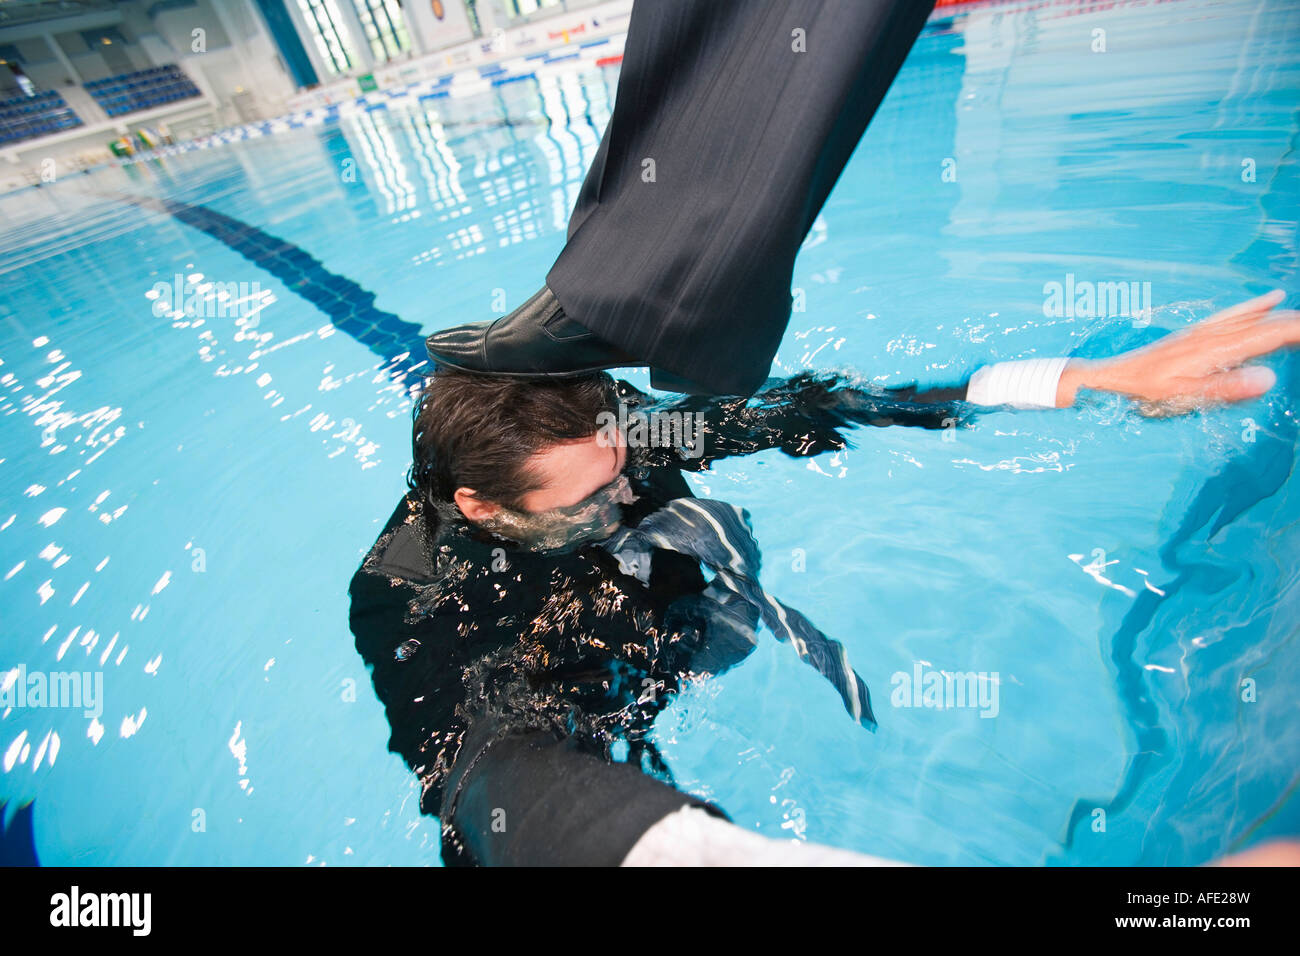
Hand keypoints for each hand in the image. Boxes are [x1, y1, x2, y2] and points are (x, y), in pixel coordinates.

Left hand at [1056, 290, 1298, 414]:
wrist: (1114, 376)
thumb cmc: (1147, 390)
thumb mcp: (1187, 395)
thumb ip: (1228, 388)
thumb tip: (1269, 378)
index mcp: (1216, 349)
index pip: (1268, 335)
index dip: (1297, 332)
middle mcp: (1214, 334)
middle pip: (1266, 323)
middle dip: (1295, 324)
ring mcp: (1206, 331)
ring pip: (1254, 317)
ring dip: (1283, 315)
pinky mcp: (1197, 332)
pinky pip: (1234, 314)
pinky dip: (1256, 306)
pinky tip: (1270, 299)